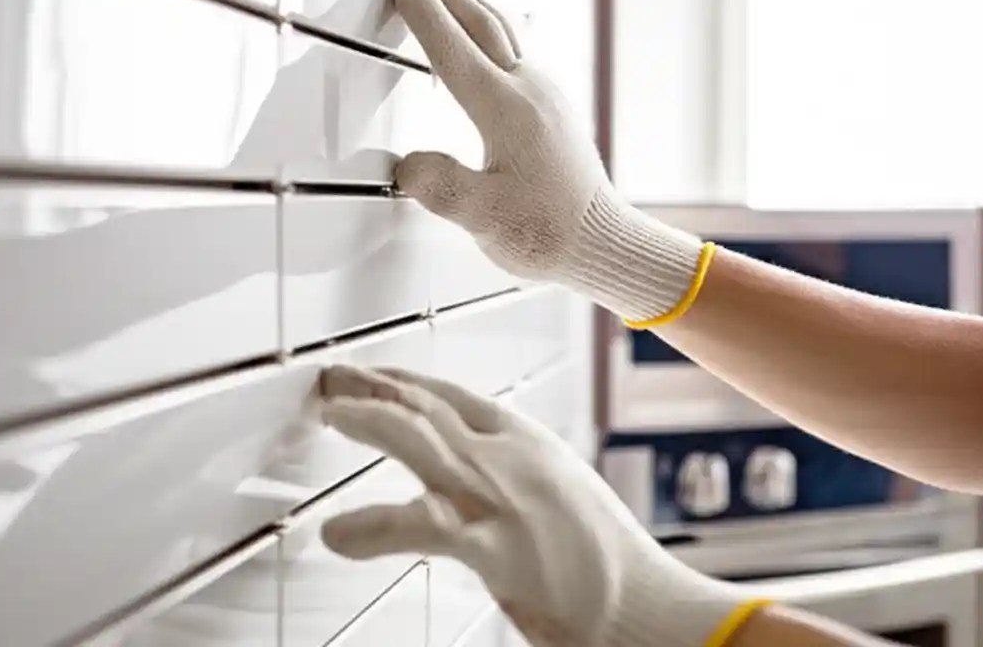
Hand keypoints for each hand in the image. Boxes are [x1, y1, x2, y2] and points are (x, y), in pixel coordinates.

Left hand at [316, 365, 749, 646]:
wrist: (651, 608)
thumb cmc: (608, 564)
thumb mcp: (559, 494)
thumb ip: (513, 474)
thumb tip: (472, 469)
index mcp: (530, 443)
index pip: (454, 397)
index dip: (405, 383)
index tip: (369, 375)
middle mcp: (515, 457)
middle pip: (429, 406)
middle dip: (374, 387)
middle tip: (332, 379)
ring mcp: (504, 497)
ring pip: (421, 441)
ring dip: (370, 420)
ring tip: (330, 412)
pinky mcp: (499, 547)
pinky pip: (424, 527)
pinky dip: (375, 527)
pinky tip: (339, 535)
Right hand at [392, 0, 704, 323]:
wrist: (603, 242)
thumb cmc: (551, 233)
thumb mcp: (485, 220)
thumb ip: (442, 189)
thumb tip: (407, 166)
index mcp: (507, 112)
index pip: (454, 51)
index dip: (424, 17)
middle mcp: (530, 93)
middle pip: (482, 24)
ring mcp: (547, 96)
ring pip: (502, 32)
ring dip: (467, 6)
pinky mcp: (554, 108)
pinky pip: (515, 51)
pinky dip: (487, 31)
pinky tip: (480, 42)